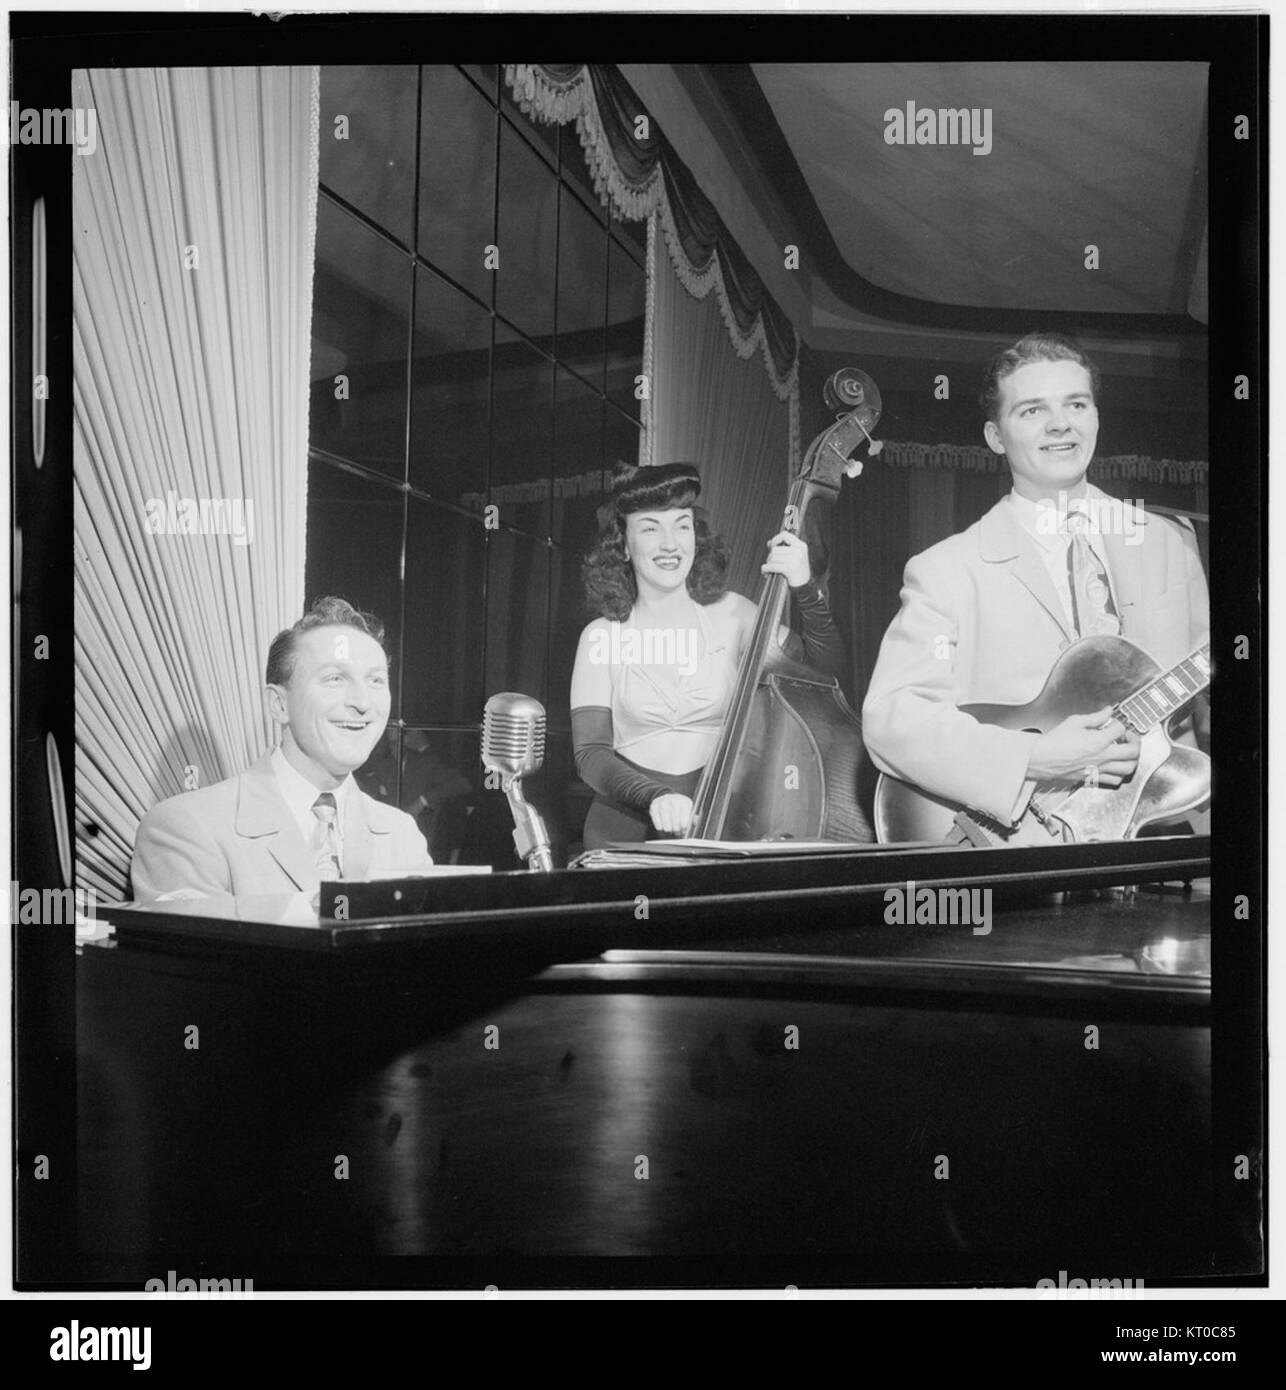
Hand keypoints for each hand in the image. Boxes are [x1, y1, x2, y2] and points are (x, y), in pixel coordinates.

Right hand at [649, 792, 693, 835]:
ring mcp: (663, 801)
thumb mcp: (688, 812)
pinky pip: (656, 818)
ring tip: (669, 830)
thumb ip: (692, 818)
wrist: (666, 799)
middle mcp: (674, 799)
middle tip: (676, 832)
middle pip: (675, 817)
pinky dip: (659, 825)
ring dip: (668, 827)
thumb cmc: (679, 809)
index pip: (685, 812)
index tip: (683, 829)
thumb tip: (696, 821)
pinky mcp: (654, 805)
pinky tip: (662, 827)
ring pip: (665, 818)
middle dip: (676, 827)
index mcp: (685, 801)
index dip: (684, 823)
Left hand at [762, 530, 810, 587]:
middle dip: (769, 557)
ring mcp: (795, 559)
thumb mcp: (794, 557)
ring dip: (768, 564)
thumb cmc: (797, 571)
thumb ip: (783, 548)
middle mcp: (799, 550)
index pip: (785, 535)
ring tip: (769, 569)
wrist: (805, 586)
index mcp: (801, 545)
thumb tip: (769, 543)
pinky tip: (766, 573)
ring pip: (772, 557)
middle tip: (770, 563)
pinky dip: (766, 569)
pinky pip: (772, 566)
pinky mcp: (790, 568)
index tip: (771, 546)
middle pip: (775, 549)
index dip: (775, 539)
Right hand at [1026, 707, 1141, 785]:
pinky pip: (1116, 781)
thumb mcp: (1074, 722)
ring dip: (1132, 759)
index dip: (1119, 724)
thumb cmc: (1054, 742)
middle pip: (1133, 751)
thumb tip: (1108, 711)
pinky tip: (1115, 767)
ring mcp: (1099, 770)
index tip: (1113, 724)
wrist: (1041, 759)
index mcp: (1099, 740)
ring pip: (1129, 768)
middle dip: (1135, 742)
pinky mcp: (1093, 778)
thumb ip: (1095, 717)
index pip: (1121, 729)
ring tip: (1126, 753)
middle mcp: (1102, 757)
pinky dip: (1120, 774)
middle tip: (1129, 738)